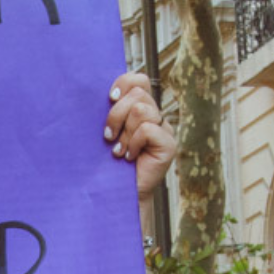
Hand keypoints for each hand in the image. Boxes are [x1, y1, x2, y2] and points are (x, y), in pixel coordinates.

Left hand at [103, 72, 175, 200]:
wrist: (116, 193)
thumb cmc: (107, 163)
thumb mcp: (106, 131)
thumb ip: (110, 111)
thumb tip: (104, 92)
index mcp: (141, 108)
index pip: (139, 79)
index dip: (124, 83)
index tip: (109, 98)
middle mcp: (155, 116)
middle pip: (138, 93)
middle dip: (116, 114)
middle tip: (108, 136)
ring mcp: (165, 130)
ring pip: (141, 110)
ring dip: (124, 132)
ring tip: (118, 150)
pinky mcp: (169, 145)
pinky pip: (148, 129)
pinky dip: (133, 143)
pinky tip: (128, 157)